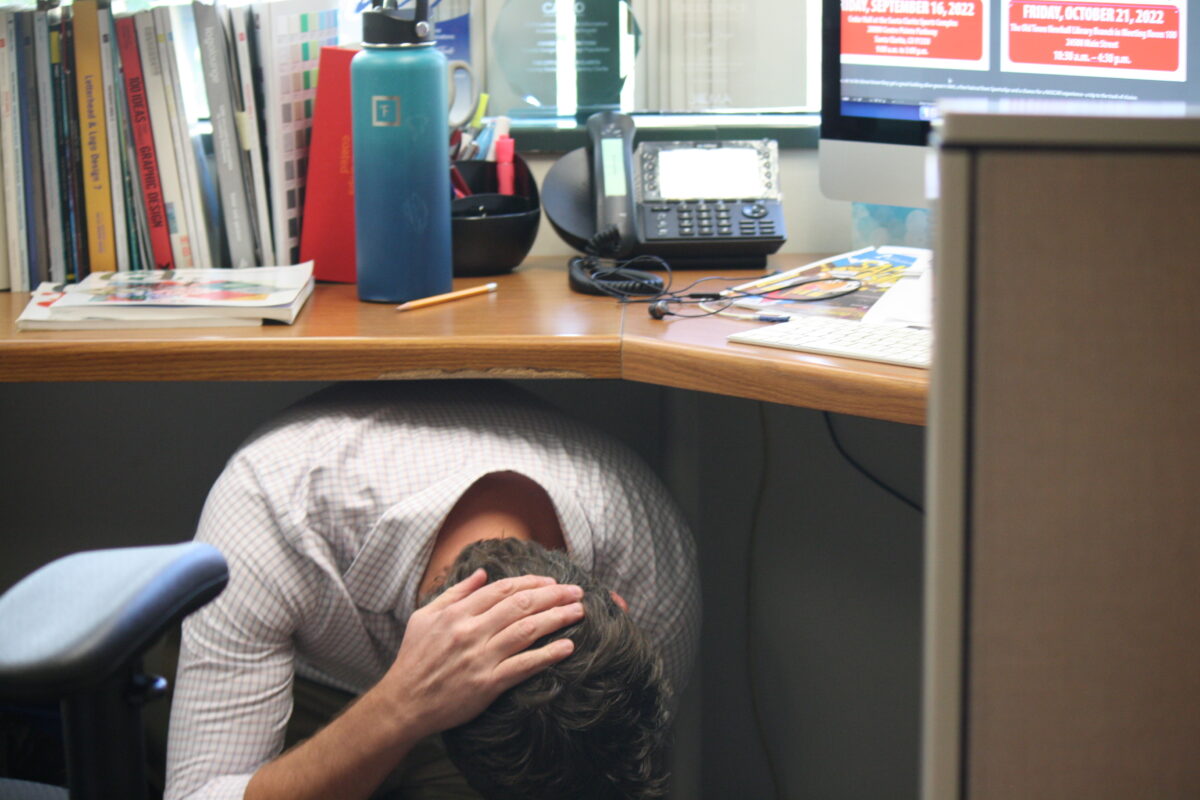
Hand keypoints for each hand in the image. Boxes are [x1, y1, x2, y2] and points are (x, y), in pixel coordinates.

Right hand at [379, 569, 583, 739]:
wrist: (403, 703)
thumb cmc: (413, 659)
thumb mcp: (425, 617)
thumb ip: (455, 593)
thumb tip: (482, 573)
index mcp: (457, 613)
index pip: (502, 590)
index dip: (531, 582)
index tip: (551, 581)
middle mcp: (471, 631)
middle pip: (521, 605)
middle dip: (553, 595)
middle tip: (577, 591)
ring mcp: (481, 658)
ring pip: (527, 631)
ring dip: (557, 618)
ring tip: (578, 612)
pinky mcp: (488, 684)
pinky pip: (524, 666)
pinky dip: (547, 655)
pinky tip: (566, 647)